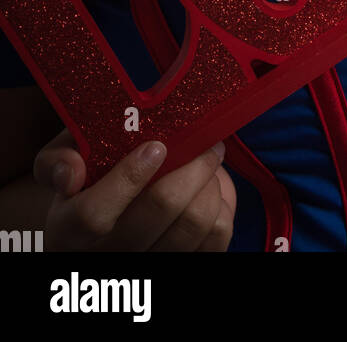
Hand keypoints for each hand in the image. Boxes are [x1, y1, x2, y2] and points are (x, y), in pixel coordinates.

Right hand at [33, 129, 236, 250]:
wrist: (106, 225)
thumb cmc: (87, 184)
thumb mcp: (61, 165)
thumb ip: (58, 160)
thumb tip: (72, 171)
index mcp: (68, 231)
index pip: (94, 214)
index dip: (128, 177)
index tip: (156, 147)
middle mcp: (107, 258)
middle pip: (159, 212)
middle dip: (192, 167)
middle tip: (206, 143)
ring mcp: (147, 267)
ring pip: (193, 225)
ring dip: (210, 184)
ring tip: (209, 162)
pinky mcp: (182, 269)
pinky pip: (216, 240)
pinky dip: (222, 207)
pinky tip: (212, 190)